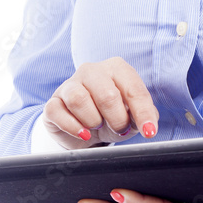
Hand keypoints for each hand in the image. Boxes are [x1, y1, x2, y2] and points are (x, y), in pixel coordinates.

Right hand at [42, 56, 158, 149]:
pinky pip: (58, 112)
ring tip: (98, 126)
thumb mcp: (132, 115)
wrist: (84, 129)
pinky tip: (84, 133)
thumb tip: (149, 125)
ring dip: (93, 121)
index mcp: (117, 68)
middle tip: (119, 129)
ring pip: (79, 100)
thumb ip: (145, 115)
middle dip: (117, 120)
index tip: (149, 132)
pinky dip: (73, 127)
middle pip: (107, 96)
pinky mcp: (53, 101)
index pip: (134, 90)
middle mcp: (92, 70)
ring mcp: (70, 84)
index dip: (143, 113)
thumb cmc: (112, 116)